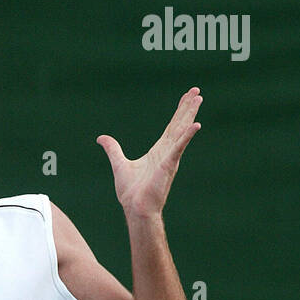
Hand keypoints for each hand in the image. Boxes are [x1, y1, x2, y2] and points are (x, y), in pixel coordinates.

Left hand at [97, 88, 201, 219]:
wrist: (135, 208)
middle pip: (179, 124)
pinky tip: (196, 125)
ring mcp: (169, 158)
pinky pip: (179, 147)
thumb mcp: (119, 164)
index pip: (171, 127)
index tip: (186, 97)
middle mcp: (167, 152)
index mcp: (158, 151)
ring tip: (198, 99)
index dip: (179, 111)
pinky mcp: (168, 165)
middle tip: (197, 90)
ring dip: (190, 115)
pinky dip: (187, 136)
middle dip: (188, 107)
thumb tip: (101, 138)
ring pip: (181, 131)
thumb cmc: (131, 192)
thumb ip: (113, 149)